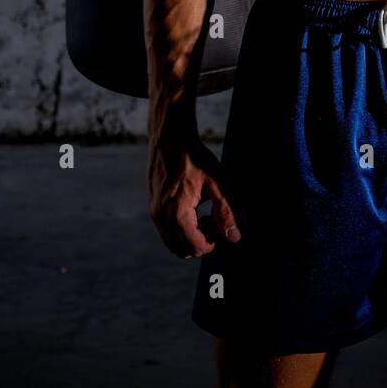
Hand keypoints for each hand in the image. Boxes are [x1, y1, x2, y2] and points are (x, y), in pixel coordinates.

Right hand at [147, 133, 240, 259]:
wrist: (170, 138)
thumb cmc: (195, 158)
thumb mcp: (217, 183)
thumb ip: (225, 212)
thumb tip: (233, 238)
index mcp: (177, 213)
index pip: (196, 246)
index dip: (213, 242)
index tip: (220, 224)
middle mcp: (160, 217)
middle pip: (182, 250)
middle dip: (200, 241)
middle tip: (212, 220)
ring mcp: (154, 212)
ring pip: (172, 243)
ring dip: (190, 237)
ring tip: (203, 215)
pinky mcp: (152, 206)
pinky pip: (166, 230)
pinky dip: (180, 229)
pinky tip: (192, 208)